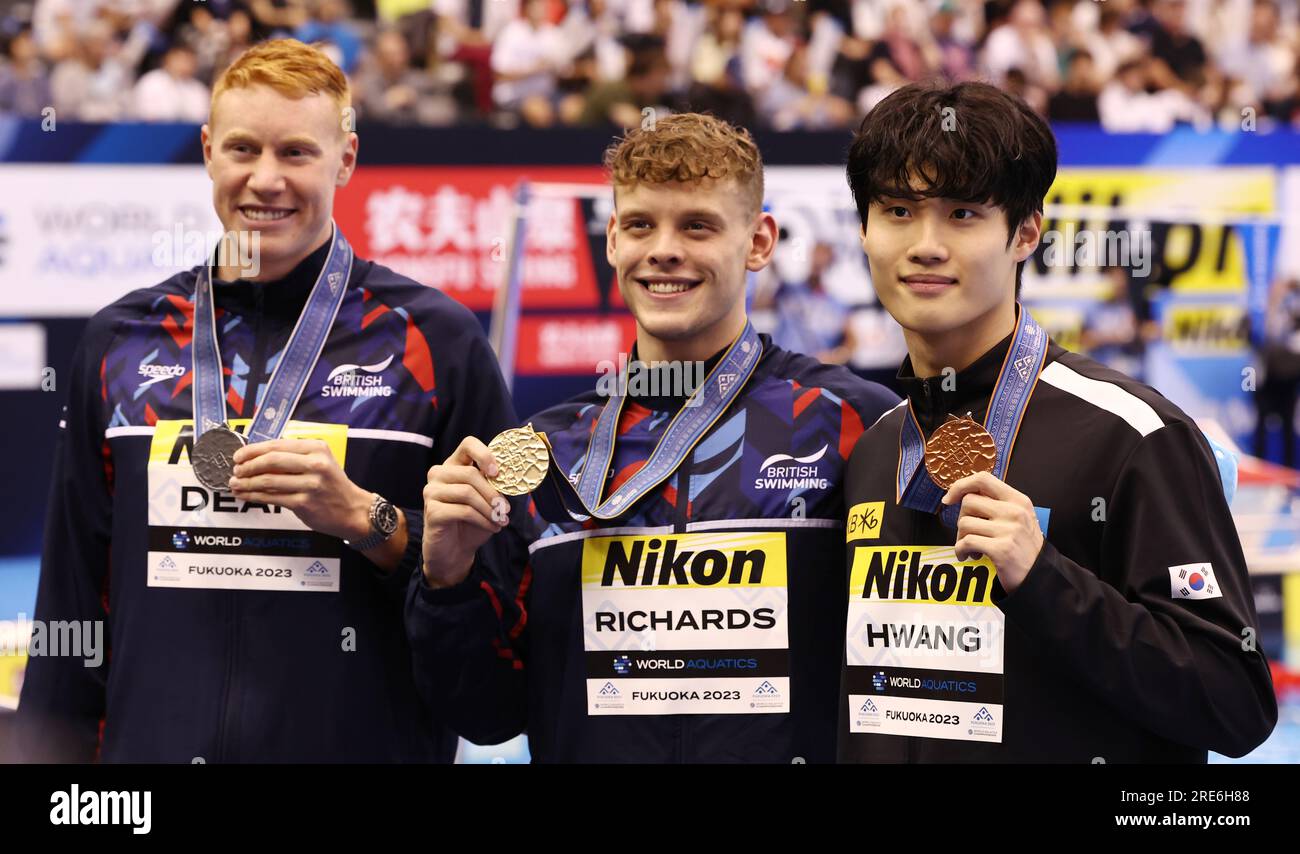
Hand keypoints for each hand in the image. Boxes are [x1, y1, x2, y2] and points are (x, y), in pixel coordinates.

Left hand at [228, 439, 372, 541]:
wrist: (352, 510)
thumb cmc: (332, 486)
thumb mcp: (320, 462)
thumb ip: (294, 457)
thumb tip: (257, 457)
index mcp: (317, 448)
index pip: (277, 445)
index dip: (253, 450)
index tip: (239, 455)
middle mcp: (315, 464)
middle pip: (271, 460)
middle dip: (248, 466)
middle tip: (236, 470)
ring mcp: (310, 484)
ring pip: (268, 481)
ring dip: (247, 482)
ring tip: (235, 483)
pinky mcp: (304, 503)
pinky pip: (272, 498)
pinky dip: (254, 496)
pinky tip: (245, 494)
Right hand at [422, 436, 509, 588]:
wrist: (454, 551)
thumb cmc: (471, 522)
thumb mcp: (487, 500)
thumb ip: (495, 485)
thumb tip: (514, 476)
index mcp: (454, 465)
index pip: (468, 445)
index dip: (485, 454)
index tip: (497, 472)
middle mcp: (438, 474)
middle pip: (470, 473)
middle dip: (493, 493)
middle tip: (506, 508)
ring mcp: (431, 492)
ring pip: (467, 493)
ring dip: (489, 509)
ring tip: (500, 520)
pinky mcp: (431, 511)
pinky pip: (463, 511)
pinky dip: (483, 520)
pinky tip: (492, 528)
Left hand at [941, 471, 1043, 593]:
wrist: (1039, 574)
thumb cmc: (1023, 546)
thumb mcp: (1018, 517)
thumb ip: (996, 504)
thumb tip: (961, 495)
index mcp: (1018, 500)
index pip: (983, 479)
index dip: (960, 485)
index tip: (949, 499)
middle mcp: (1015, 512)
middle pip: (968, 502)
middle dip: (962, 518)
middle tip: (969, 533)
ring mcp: (1009, 530)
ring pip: (964, 523)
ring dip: (961, 537)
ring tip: (971, 547)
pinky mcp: (1001, 549)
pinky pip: (966, 542)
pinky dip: (960, 550)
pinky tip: (968, 556)